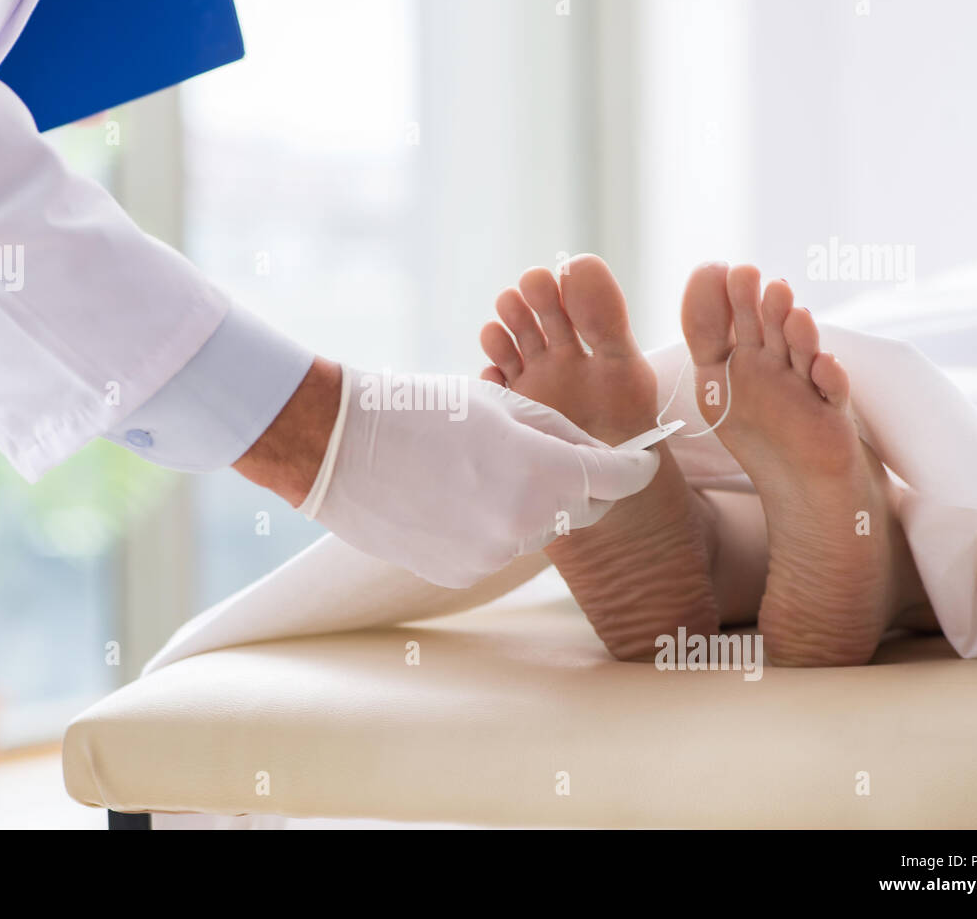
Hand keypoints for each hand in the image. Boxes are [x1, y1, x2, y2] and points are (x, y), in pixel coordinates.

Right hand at [238, 360, 659, 587]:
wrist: (338, 448)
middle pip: (580, 510)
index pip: (617, 481)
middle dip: (579, 484)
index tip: (638, 459)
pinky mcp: (459, 573)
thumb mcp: (501, 403)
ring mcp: (489, 556)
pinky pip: (496, 547)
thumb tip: (595, 457)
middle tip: (559, 454)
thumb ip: (561, 433)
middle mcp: (522, 525)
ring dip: (529, 503)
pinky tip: (454, 495)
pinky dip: (491, 524)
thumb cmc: (419, 410)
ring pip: (536, 529)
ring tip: (483, 468)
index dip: (634, 466)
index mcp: (540, 474)